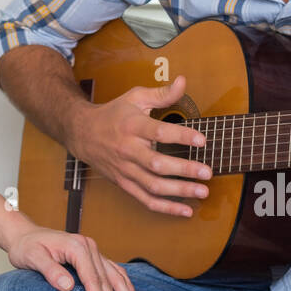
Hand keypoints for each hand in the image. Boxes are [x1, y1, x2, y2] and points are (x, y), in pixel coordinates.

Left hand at [5, 224, 143, 290]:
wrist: (24, 235)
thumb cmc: (26, 247)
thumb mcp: (33, 257)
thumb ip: (50, 271)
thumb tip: (68, 287)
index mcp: (77, 246)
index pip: (92, 278)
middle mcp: (89, 246)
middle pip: (106, 279)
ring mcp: (93, 250)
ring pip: (115, 276)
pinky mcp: (93, 255)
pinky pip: (113, 271)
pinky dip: (124, 285)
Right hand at [68, 75, 211, 216]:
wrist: (82, 133)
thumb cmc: (114, 114)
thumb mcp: (135, 97)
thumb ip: (162, 93)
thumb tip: (182, 81)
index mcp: (132, 126)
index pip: (158, 132)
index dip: (181, 136)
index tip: (202, 140)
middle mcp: (128, 150)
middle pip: (157, 164)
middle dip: (184, 170)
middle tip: (207, 172)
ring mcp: (125, 170)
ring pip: (153, 186)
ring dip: (179, 191)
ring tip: (203, 191)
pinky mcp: (124, 184)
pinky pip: (145, 200)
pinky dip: (166, 208)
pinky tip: (186, 210)